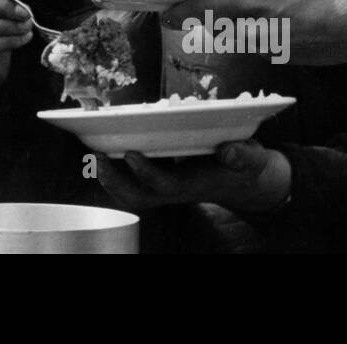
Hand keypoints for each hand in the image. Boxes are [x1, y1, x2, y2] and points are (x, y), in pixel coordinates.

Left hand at [96, 139, 291, 212]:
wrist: (244, 181)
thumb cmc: (245, 165)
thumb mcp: (252, 158)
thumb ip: (243, 155)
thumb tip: (228, 149)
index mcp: (195, 183)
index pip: (166, 184)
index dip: (146, 172)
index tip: (130, 153)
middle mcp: (176, 189)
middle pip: (139, 196)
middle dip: (116, 182)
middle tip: (98, 159)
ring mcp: (166, 187)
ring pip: (132, 193)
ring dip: (110, 179)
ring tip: (95, 156)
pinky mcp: (161, 180)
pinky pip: (133, 183)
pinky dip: (116, 172)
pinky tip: (105, 152)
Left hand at [168, 0, 346, 64]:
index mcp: (254, 0)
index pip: (205, 9)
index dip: (182, 10)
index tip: (165, 13)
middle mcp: (258, 31)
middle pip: (220, 27)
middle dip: (208, 17)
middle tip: (205, 3)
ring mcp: (276, 50)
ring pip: (242, 39)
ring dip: (236, 25)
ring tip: (248, 5)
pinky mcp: (293, 59)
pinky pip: (265, 46)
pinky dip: (263, 33)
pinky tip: (281, 16)